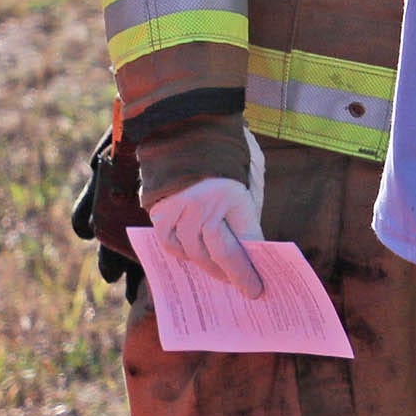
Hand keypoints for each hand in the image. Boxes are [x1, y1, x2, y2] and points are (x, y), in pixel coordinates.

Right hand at [147, 134, 266, 297]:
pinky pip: (169, 244)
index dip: (250, 270)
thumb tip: (252, 249)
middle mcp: (202, 206)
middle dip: (233, 276)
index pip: (244, 244)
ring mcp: (177, 209)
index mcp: (232, 196)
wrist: (190, 125)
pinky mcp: (158, 210)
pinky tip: (195, 257)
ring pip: (192, 253)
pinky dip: (183, 254)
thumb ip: (248, 212)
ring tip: (221, 276)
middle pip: (217, 255)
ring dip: (208, 268)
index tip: (257, 289)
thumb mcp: (250, 178)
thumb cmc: (230, 153)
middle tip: (244, 290)